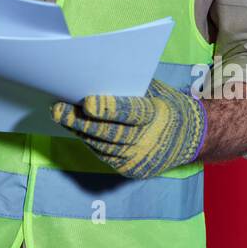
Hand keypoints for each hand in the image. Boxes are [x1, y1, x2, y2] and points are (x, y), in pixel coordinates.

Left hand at [50, 78, 206, 178]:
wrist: (190, 137)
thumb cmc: (165, 104)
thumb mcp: (154, 90)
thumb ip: (128, 87)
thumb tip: (93, 76)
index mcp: (156, 115)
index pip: (130, 113)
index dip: (109, 109)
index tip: (87, 102)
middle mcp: (147, 141)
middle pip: (108, 132)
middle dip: (80, 121)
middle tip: (56, 109)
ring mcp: (138, 159)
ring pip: (101, 145)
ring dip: (79, 131)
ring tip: (60, 115)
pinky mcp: (131, 171)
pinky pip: (104, 155)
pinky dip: (89, 141)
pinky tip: (77, 129)